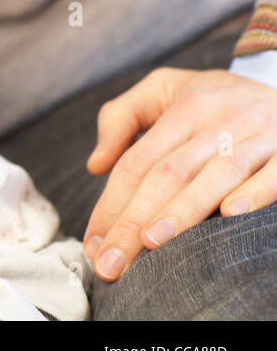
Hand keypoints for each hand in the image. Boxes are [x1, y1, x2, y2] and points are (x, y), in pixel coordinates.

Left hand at [82, 67, 276, 281]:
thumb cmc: (212, 96)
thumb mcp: (162, 88)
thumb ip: (121, 118)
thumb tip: (95, 166)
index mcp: (185, 108)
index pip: (138, 162)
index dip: (111, 202)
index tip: (93, 242)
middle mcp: (220, 120)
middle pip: (168, 174)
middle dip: (134, 221)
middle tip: (111, 261)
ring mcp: (259, 135)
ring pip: (216, 176)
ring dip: (183, 212)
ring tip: (151, 245)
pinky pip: (274, 174)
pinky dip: (254, 193)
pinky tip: (229, 215)